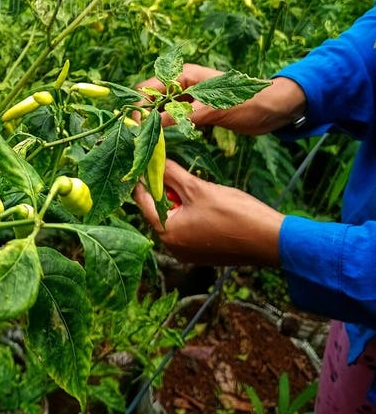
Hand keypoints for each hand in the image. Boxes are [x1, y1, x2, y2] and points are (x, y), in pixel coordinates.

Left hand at [133, 160, 283, 266]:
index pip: (143, 200)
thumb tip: (155, 161)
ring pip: (174, 217)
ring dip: (178, 199)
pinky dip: (189, 211)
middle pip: (158, 209)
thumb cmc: (234, 214)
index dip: (143, 178)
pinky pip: (187, 227)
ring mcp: (188, 252)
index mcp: (167, 232)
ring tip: (192, 182)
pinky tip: (203, 199)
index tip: (145, 161)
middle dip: (164, 188)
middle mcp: (173, 247)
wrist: (271, 240)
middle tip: (172, 166)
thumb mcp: (198, 188)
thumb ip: (172, 174)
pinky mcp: (203, 253)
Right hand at [137, 64, 306, 134]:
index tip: (133, 128)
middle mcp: (182, 84)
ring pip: (161, 110)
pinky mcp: (196, 111)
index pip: (149, 88)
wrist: (275, 109)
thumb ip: (183, 115)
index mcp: (183, 75)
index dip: (139, 106)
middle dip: (143, 116)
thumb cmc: (248, 103)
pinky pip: (174, 118)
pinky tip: (163, 142)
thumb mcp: (214, 109)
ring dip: (153, 124)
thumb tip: (154, 124)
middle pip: (151, 99)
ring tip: (146, 143)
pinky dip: (167, 128)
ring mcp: (189, 98)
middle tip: (137, 139)